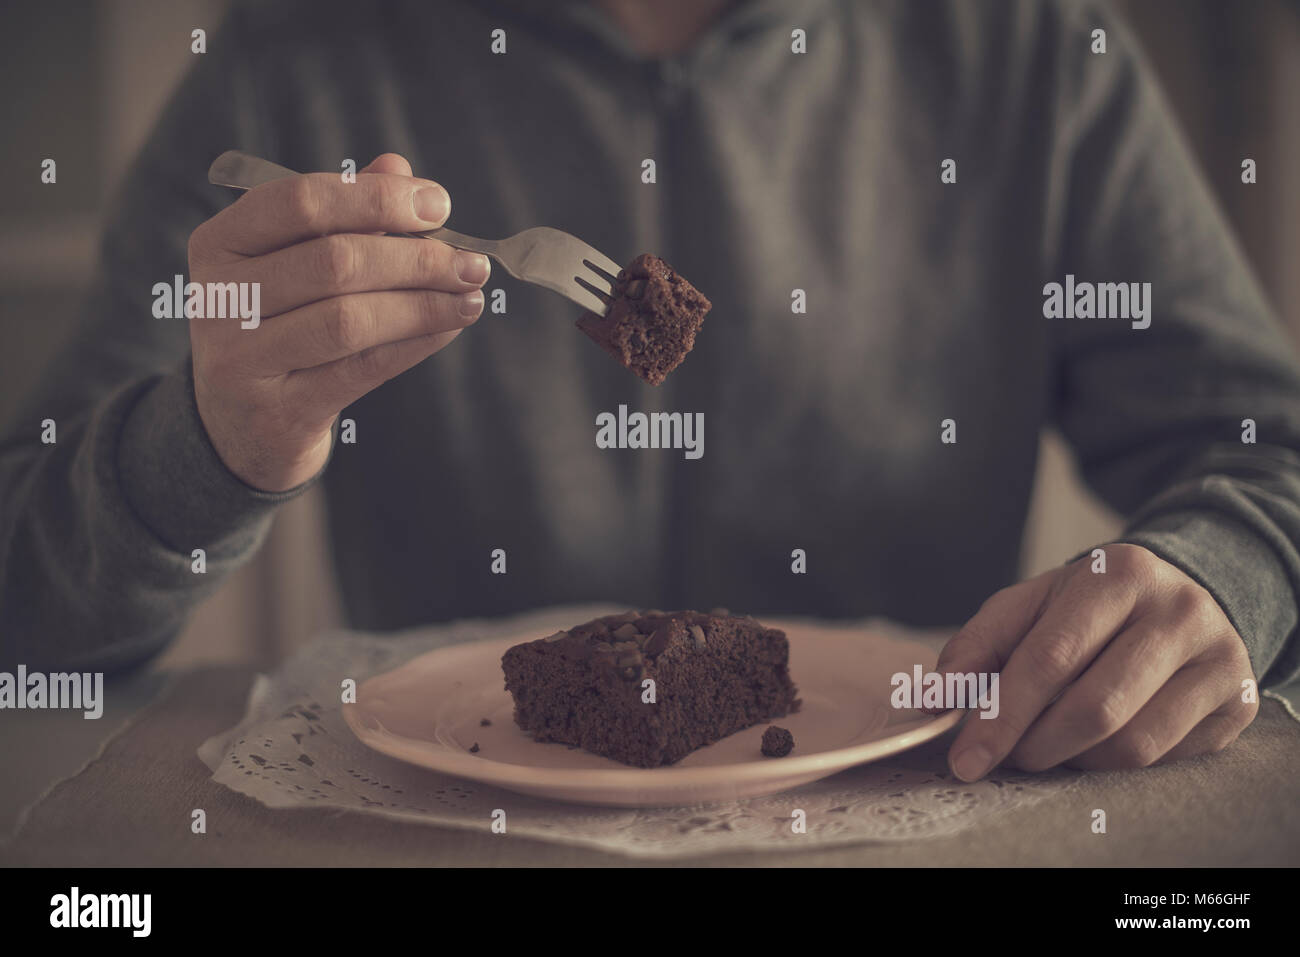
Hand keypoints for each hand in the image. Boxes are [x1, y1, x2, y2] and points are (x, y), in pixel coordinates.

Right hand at [187, 153, 489, 490]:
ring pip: (349, 320)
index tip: (439, 206)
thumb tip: (400, 168)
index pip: (299, 201)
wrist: (243, 424)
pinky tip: (448, 327)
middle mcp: (219, 297)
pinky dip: (415, 343)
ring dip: (423, 304)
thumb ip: (344, 214)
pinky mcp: (278, 410)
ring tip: (471, 297)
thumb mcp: (296, 263)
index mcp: (220, 242)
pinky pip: (361, 369)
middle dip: (416, 258)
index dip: (376, 198)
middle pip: (333, 262)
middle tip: (471, 262)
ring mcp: (241, 359)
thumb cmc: (281, 324)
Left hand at [934, 544, 1257, 780]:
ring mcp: (1217, 657)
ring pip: (1133, 743)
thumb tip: (938, 695)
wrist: (1183, 591)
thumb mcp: (1032, 603)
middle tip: (1006, 756)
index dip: (1001, 715)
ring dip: (1074, 761)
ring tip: (1047, 745)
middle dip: (1035, 745)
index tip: (966, 758)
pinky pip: (1165, 758)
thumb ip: (980, 643)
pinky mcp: (1236, 701)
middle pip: (1095, 708)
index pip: (1050, 658)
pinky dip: (1114, 764)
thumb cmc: (1091, 605)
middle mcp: (1179, 611)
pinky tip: (1094, 743)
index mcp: (1119, 574)